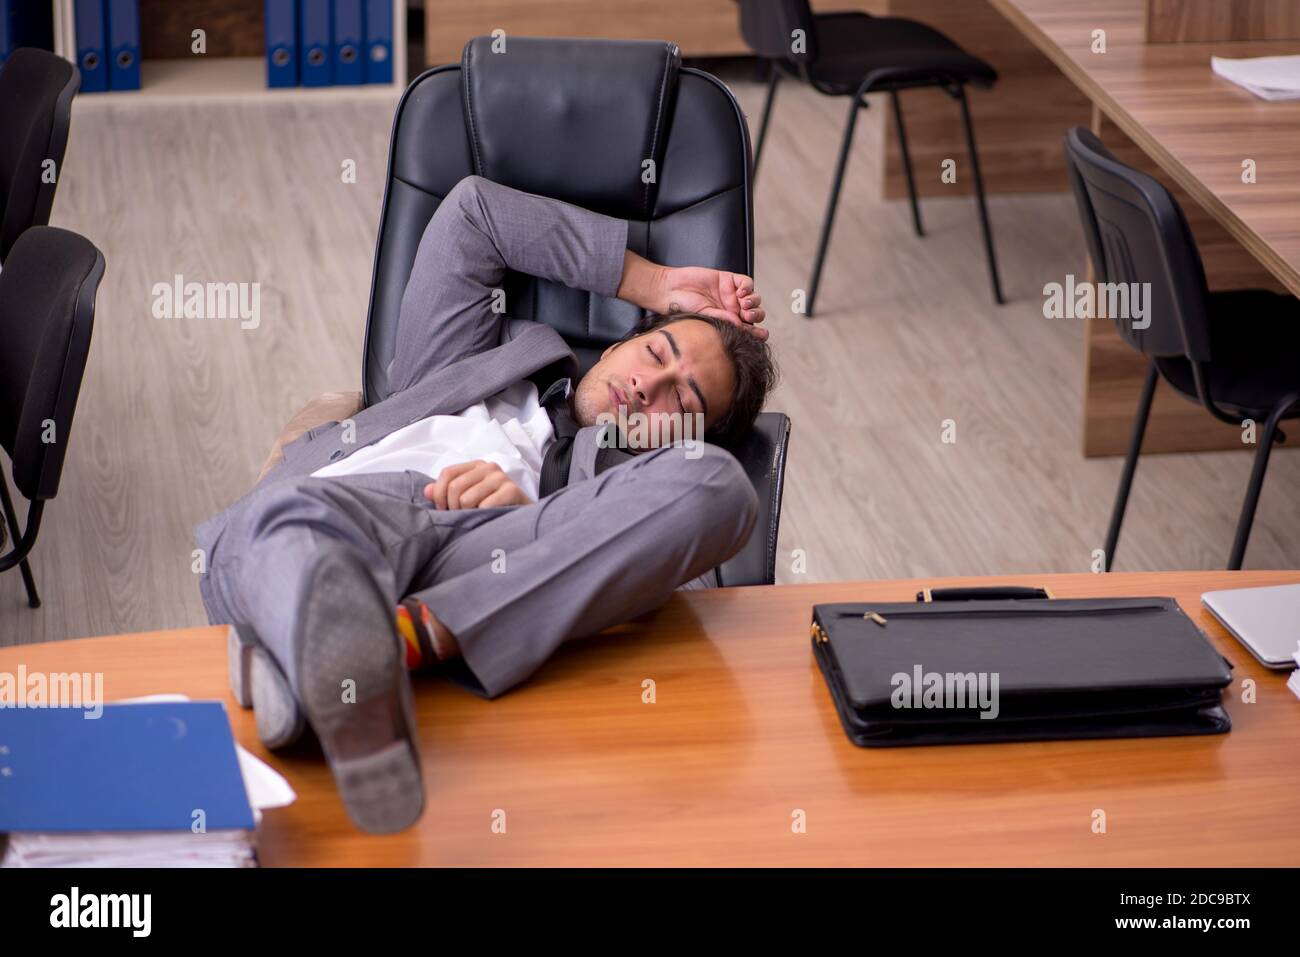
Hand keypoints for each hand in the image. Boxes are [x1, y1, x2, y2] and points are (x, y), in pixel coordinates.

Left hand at [425, 460, 532, 508]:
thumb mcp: (468, 498)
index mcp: (476, 465)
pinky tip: (489, 517)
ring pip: (466, 498)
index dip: (439, 494)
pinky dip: (482, 516)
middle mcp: (488, 467)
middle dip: (452, 507)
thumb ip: (446, 493)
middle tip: (459, 517)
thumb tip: (427, 491)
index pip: (447, 473)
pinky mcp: (511, 490)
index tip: (443, 509)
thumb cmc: (493, 508)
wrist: (523, 518)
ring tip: (475, 517)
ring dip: (467, 513)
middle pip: (455, 487)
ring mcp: (501, 478)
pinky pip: (484, 506)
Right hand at [617, 251, 767, 339]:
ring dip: (753, 302)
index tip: (763, 335)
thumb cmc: (683, 309)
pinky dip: (747, 287)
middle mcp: (732, 310)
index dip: (758, 332)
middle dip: (756, 315)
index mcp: (728, 324)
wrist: (671, 290)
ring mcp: (732, 294)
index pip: (748, 329)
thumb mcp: (705, 318)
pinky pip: (746, 283)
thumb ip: (723, 320)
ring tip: (743, 304)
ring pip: (753, 299)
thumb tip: (742, 325)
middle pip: (755, 314)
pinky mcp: (729, 279)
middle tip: (747, 316)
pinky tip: (740, 292)